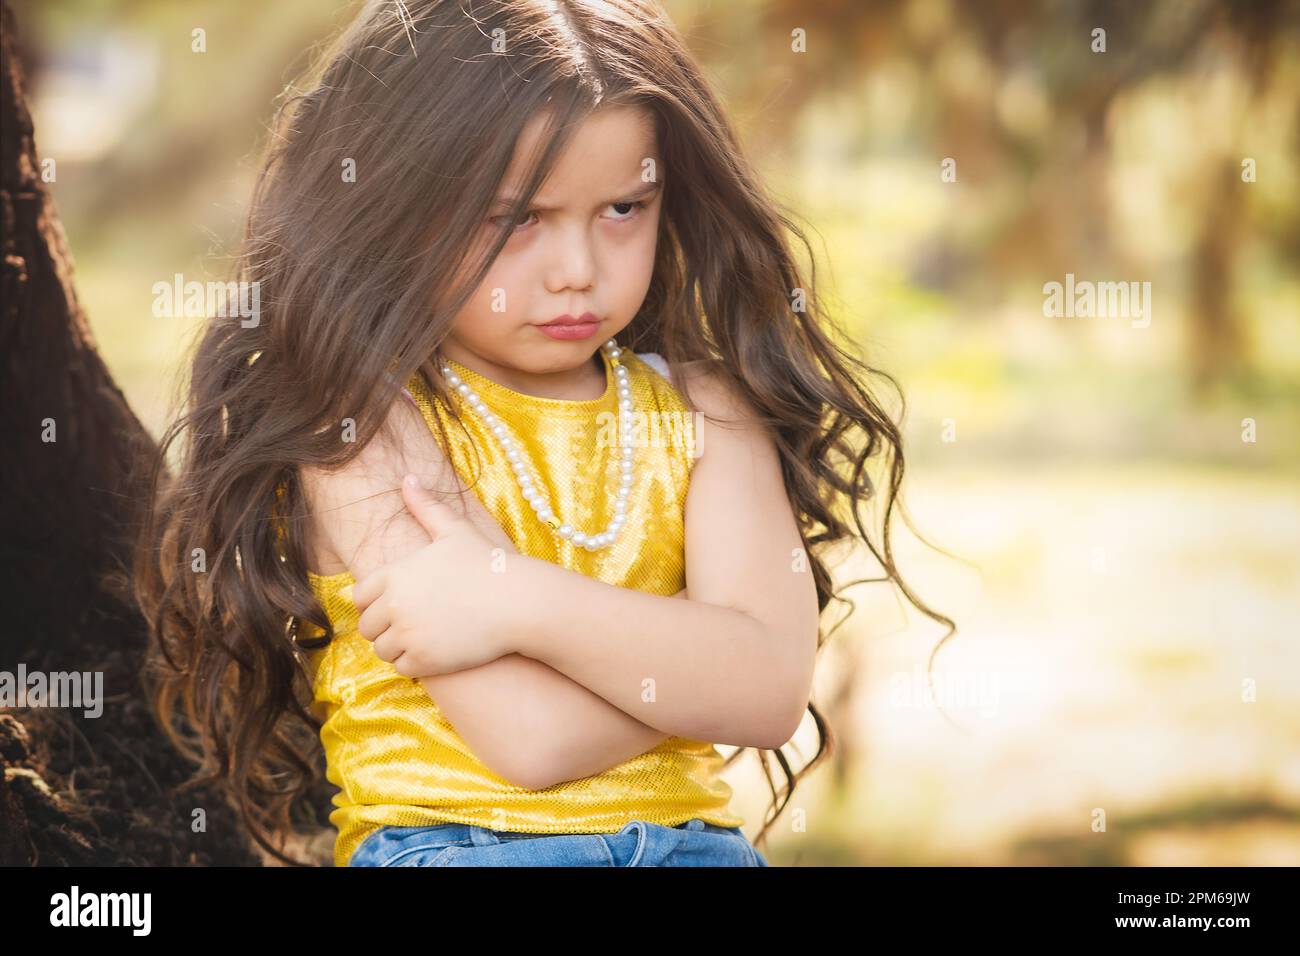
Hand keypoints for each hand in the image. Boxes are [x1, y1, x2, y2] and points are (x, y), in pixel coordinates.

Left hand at [350, 474, 523, 676]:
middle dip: (384, 627)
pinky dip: (413, 664)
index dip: (373, 602)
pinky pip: (402, 667)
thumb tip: (407, 479)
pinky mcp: (424, 659)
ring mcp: (408, 633)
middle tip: (412, 625)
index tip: (395, 604)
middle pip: (367, 626)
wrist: (518, 602)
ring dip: (397, 647)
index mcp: (396, 574)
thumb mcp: (455, 530)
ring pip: (382, 649)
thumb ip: (426, 507)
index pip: (359, 596)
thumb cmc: (488, 564)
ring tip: (423, 639)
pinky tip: (434, 652)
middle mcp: (396, 604)